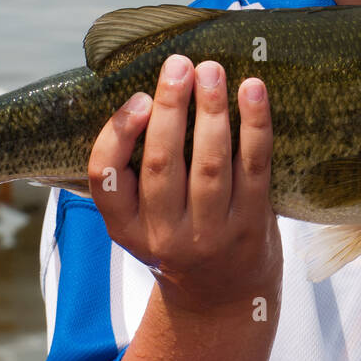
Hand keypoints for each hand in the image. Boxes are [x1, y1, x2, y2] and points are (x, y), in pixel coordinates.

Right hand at [88, 55, 281, 319]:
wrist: (222, 295)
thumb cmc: (177, 238)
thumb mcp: (140, 219)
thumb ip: (134, 170)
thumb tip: (149, 91)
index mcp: (125, 228)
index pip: (105, 178)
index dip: (118, 134)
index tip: (137, 98)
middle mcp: (165, 234)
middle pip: (162, 163)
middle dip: (170, 107)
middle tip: (178, 64)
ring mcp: (211, 232)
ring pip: (210, 163)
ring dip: (211, 110)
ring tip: (210, 69)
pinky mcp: (252, 222)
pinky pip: (254, 165)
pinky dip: (254, 124)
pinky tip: (252, 90)